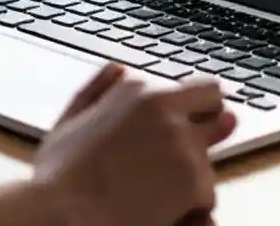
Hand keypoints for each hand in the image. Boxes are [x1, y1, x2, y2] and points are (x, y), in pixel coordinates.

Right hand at [33, 63, 236, 225]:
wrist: (62, 213)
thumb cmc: (60, 174)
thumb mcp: (71, 118)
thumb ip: (98, 87)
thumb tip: (119, 68)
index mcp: (140, 92)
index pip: (202, 88)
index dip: (197, 109)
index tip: (192, 122)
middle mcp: (168, 111)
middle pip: (220, 112)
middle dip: (212, 128)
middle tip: (187, 152)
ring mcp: (184, 146)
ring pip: (209, 158)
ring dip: (192, 171)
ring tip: (154, 186)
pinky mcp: (194, 182)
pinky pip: (206, 194)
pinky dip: (189, 204)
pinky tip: (158, 205)